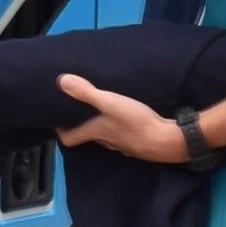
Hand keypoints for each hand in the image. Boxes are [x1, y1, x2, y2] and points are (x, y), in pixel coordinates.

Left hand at [53, 75, 184, 163]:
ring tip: (101, 110)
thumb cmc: (136, 123)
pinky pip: (123, 136)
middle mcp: (107, 141)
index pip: (70, 138)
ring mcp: (124, 145)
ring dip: (102, 125)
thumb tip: (61, 81)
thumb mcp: (111, 102)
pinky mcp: (139, 144)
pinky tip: (126, 118)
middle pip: (88, 136)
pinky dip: (120, 128)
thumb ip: (87, 92)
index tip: (56, 120)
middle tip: (79, 109)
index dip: (61, 131)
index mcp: (96, 132)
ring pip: (106, 136)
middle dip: (82, 124)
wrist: (169, 142)